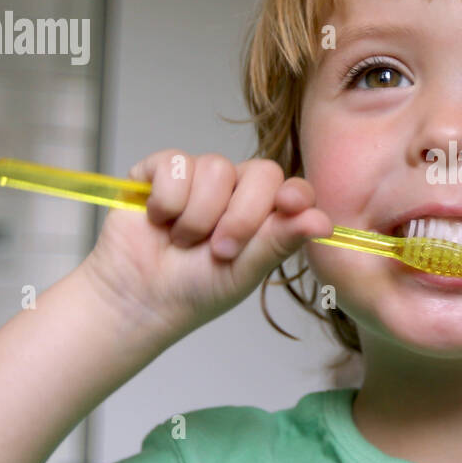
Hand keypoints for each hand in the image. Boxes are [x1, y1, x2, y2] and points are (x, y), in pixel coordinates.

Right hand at [80, 150, 331, 342]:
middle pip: (261, 172)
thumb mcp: (244, 272)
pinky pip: (176, 164)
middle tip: (220, 250)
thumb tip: (323, 223)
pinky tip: (158, 220)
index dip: (294, 195)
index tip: (289, 206)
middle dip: (241, 216)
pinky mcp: (161, 170)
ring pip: (217, 168)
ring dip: (198, 216)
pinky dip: (167, 199)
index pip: (292, 189)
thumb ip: (280, 242)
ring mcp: (200, 177)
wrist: (138, 298)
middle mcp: (237, 189)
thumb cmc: (194, 290)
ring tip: (182, 242)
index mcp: (265, 213)